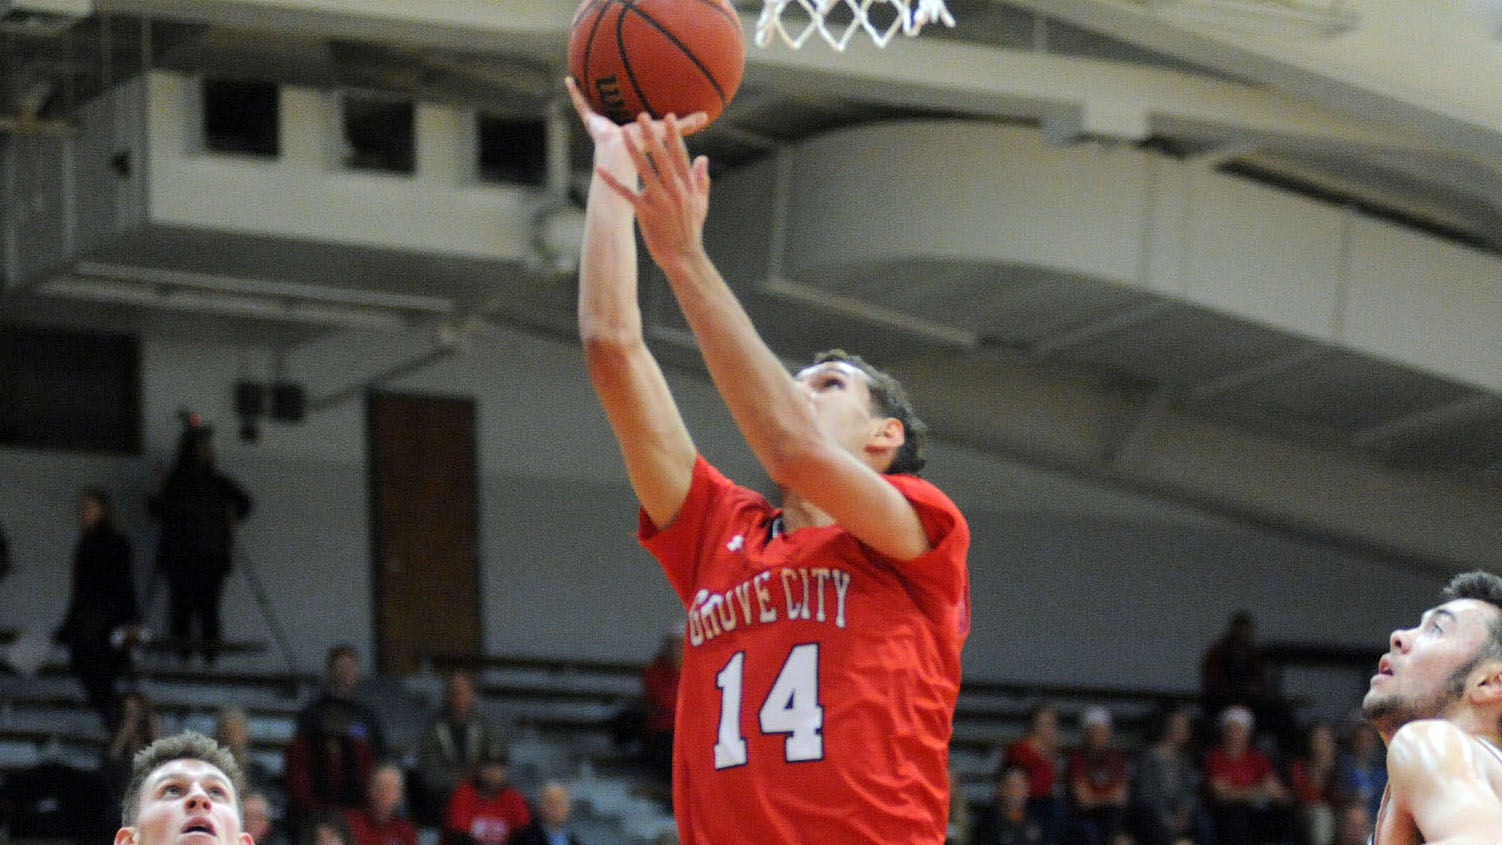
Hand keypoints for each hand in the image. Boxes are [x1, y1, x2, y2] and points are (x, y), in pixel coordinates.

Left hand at [565, 77, 710, 268]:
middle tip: (642, 115)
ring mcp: (661, 201)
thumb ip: (701, 180)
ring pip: (645, 171)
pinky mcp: (646, 213)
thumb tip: (702, 158)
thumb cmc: (691, 230)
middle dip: (652, 135)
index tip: (669, 116)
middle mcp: (675, 190)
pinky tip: (600, 170)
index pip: (680, 155)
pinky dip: (613, 182)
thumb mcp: (701, 203)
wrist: (684, 256)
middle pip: (662, 158)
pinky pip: (627, 194)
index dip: (674, 135)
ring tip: (624, 134)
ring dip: (633, 152)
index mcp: (687, 186)